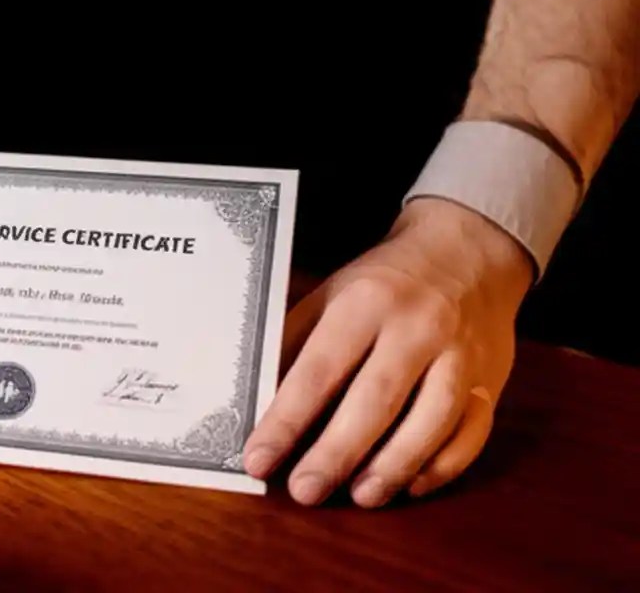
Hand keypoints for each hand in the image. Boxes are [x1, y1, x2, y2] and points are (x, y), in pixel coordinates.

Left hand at [244, 198, 533, 506]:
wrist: (468, 250)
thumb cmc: (383, 282)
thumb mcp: (331, 294)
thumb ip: (296, 345)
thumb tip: (257, 406)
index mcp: (364, 302)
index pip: (318, 370)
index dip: (286, 420)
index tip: (259, 459)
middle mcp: (417, 326)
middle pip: (376, 400)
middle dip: (337, 453)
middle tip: (305, 492)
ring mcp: (460, 354)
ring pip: (431, 420)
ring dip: (394, 466)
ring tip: (360, 498)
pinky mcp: (491, 378)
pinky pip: (471, 431)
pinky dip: (442, 464)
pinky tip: (411, 485)